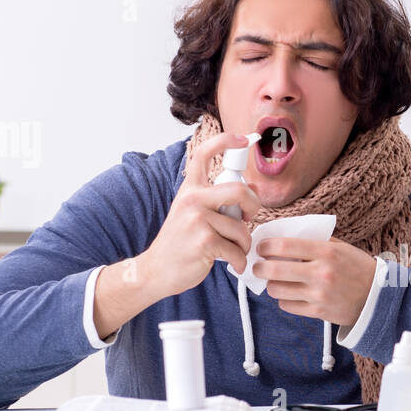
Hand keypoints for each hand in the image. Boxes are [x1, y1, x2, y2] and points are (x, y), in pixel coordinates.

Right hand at [139, 132, 262, 298]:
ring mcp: (197, 219)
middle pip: (239, 190)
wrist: (155, 270)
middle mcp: (192, 199)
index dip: (225, 141)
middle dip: (254, 206)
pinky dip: (240, 261)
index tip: (243, 139)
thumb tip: (253, 190)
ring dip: (244, 244)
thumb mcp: (193, 214)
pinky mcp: (204, 241)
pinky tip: (232, 264)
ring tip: (234, 251)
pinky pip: (237, 249)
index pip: (204, 153)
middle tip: (249, 217)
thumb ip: (218, 200)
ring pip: (241, 228)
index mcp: (190, 189)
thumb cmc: (180, 243)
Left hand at [253, 236, 376, 326]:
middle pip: (274, 269)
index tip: (261, 247)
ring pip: (277, 290)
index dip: (265, 246)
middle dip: (259, 267)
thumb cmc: (357, 268)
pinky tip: (290, 294)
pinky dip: (284, 300)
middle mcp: (321, 273)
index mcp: (326, 251)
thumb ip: (314, 241)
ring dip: (271, 285)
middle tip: (258, 266)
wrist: (378, 296)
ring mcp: (319, 294)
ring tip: (275, 281)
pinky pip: (287, 306)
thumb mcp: (340, 247)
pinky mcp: (319, 312)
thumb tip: (282, 236)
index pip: (283, 245)